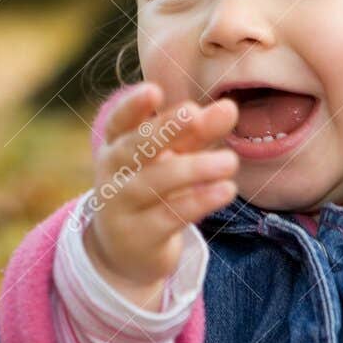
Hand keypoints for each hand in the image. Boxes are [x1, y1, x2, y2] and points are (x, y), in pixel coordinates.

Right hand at [83, 83, 239, 308]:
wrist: (125, 252)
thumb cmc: (153, 191)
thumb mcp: (172, 158)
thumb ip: (198, 133)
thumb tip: (229, 107)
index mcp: (116, 146)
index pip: (120, 122)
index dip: (133, 106)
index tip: (154, 90)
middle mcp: (112, 173)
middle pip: (136, 148)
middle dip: (165, 129)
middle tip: (194, 111)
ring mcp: (121, 206)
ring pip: (155, 182)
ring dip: (194, 169)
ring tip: (230, 161)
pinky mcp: (139, 236)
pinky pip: (170, 215)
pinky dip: (199, 200)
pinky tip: (226, 190)